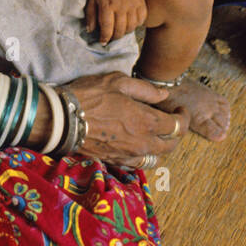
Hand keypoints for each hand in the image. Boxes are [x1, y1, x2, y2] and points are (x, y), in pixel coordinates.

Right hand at [64, 71, 188, 167]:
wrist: (62, 119)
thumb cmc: (90, 96)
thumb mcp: (118, 82)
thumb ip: (146, 90)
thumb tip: (164, 96)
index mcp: (147, 122)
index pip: (178, 127)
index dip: (183, 117)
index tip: (180, 110)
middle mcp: (142, 143)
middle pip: (170, 146)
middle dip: (175, 133)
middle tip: (169, 121)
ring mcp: (128, 155)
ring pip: (155, 158)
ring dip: (158, 147)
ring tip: (153, 134)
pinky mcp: (114, 161)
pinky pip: (136, 164)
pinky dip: (141, 155)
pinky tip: (135, 144)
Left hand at [85, 0, 146, 43]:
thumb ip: (91, 14)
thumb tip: (90, 30)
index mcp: (107, 4)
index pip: (107, 28)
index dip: (104, 38)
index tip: (102, 41)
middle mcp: (121, 6)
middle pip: (120, 31)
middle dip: (114, 37)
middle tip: (110, 37)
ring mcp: (133, 5)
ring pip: (131, 28)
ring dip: (124, 32)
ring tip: (119, 30)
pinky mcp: (141, 3)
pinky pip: (141, 20)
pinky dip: (136, 25)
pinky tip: (130, 22)